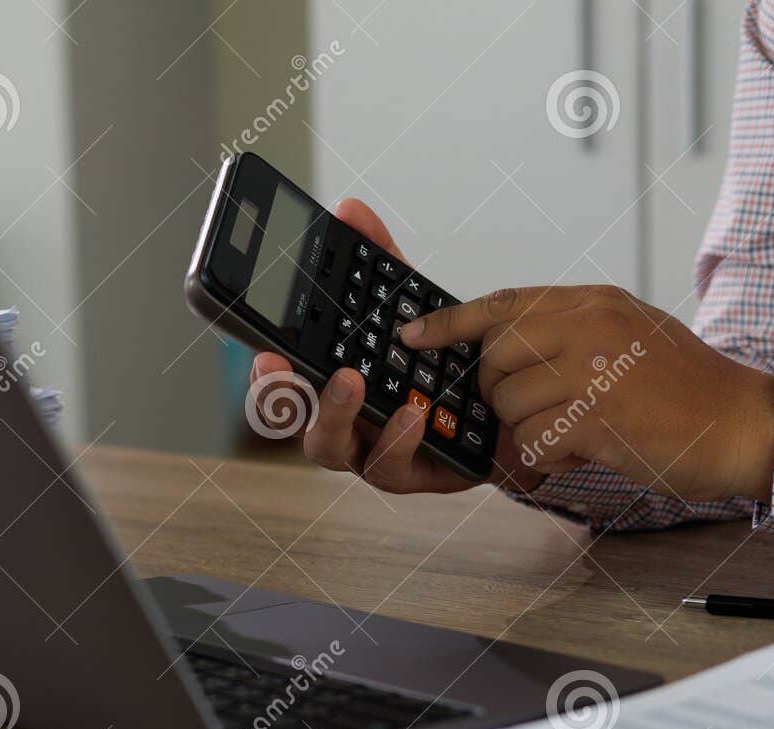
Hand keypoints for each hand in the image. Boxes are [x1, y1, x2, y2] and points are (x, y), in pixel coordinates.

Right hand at [248, 199, 544, 496]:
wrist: (511, 406)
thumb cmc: (446, 364)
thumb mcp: (414, 303)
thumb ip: (382, 259)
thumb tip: (349, 210)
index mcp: (333, 385)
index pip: (285, 380)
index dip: (265, 371)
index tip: (262, 349)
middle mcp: (345, 423)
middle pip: (291, 418)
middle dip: (279, 395)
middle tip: (281, 366)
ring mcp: (373, 452)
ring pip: (330, 450)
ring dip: (333, 416)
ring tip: (351, 381)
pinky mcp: (414, 474)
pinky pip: (392, 468)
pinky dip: (397, 441)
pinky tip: (412, 414)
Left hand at [399, 284, 773, 501]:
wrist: (745, 425)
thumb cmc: (685, 389)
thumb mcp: (629, 333)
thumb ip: (571, 330)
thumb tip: (505, 343)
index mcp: (593, 302)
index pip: (502, 302)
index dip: (450, 322)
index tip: (413, 334)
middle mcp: (589, 325)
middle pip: (493, 357)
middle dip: (501, 392)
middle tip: (542, 408)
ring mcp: (592, 368)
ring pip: (508, 403)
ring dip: (529, 428)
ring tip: (577, 429)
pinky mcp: (596, 416)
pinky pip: (532, 440)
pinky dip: (548, 456)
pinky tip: (586, 450)